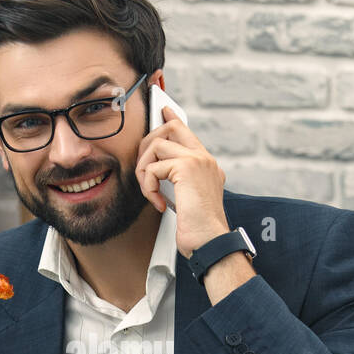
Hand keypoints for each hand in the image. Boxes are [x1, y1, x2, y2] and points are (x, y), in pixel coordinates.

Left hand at [135, 105, 230, 256]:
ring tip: (150, 192)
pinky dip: (148, 187)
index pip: (187, 132)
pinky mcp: (187, 167)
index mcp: (207, 165)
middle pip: (170, 127)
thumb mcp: (188, 202)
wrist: (211, 243)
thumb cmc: (199, 231)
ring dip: (144, 170)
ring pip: (156, 145)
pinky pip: (153, 168)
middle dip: (147, 144)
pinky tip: (159, 203)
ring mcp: (197, 160)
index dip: (172, 118)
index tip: (163, 110)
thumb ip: (179, 183)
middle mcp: (205, 159)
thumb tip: (158, 175)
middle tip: (142, 170)